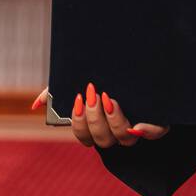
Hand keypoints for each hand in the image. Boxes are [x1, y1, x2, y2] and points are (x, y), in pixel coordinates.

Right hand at [30, 85, 169, 148]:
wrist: (140, 55)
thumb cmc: (105, 71)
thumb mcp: (79, 77)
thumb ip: (57, 90)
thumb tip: (37, 105)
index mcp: (98, 123)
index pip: (84, 137)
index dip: (79, 124)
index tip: (78, 100)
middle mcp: (117, 130)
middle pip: (102, 140)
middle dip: (95, 119)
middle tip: (94, 93)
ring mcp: (137, 126)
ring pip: (124, 139)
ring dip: (115, 122)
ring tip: (110, 98)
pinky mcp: (158, 120)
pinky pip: (155, 133)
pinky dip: (147, 131)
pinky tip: (138, 123)